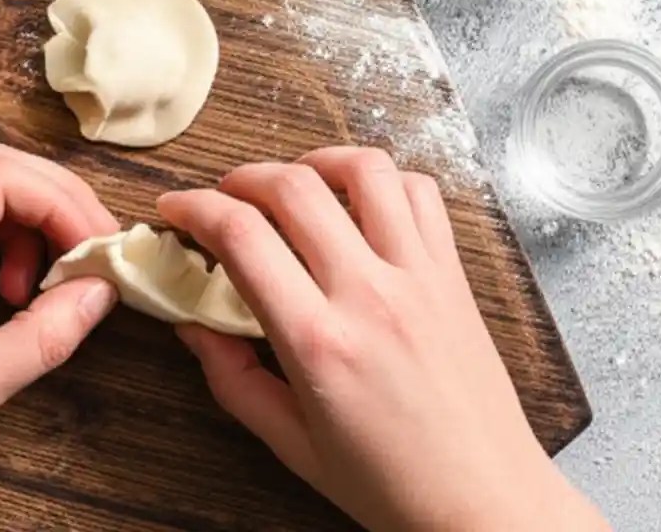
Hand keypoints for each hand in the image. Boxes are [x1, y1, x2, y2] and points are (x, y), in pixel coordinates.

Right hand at [162, 147, 607, 531]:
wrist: (485, 502)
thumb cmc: (391, 484)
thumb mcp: (291, 444)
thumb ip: (233, 379)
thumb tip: (192, 325)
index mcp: (319, 343)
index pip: (243, 237)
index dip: (194, 209)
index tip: (175, 210)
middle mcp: (371, 296)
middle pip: (293, 188)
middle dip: (240, 178)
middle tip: (220, 197)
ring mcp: (419, 278)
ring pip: (364, 171)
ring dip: (313, 162)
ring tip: (289, 184)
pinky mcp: (453, 276)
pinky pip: (421, 194)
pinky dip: (382, 180)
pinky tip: (357, 203)